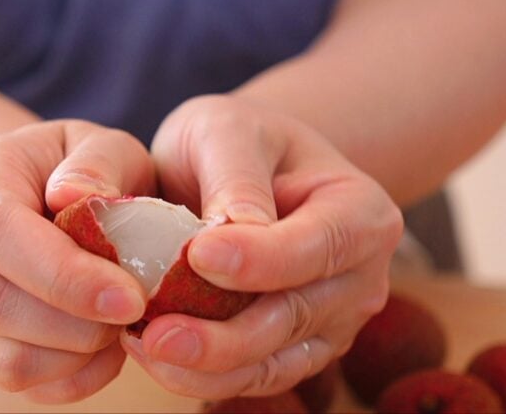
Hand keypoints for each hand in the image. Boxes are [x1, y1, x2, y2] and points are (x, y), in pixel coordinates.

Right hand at [0, 120, 154, 402]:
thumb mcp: (98, 141)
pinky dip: (67, 378)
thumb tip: (77, 198)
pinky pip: (10, 378)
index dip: (63, 275)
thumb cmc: (74, 164)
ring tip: (119, 329)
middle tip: (134, 314)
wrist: (33, 186)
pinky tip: (103, 351)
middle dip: (73, 324)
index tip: (130, 298)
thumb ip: (97, 163)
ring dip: (71, 356)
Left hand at [120, 94, 402, 398]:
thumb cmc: (236, 138)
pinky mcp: (294, 347)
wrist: (237, 165)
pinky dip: (206, 375)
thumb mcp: (229, 130)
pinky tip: (156, 358)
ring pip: (273, 359)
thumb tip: (232, 231)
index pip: (317, 245)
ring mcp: (329, 319)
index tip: (197, 255)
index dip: (261, 259)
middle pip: (295, 315)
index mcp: (360, 212)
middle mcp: (358, 275)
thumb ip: (236, 175)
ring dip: (208, 366)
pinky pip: (255, 374)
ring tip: (145, 350)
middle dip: (225, 334)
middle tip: (157, 334)